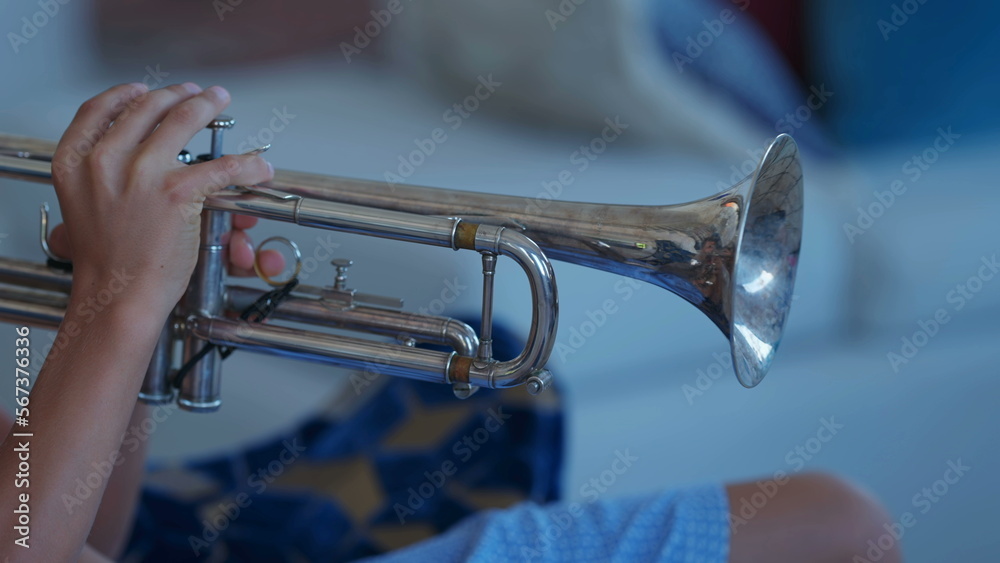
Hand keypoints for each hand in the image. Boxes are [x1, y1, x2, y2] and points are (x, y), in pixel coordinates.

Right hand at [51, 82, 275, 316]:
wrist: (116, 295)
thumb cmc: (106, 264)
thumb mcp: (84, 209)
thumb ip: (100, 180)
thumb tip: (129, 161)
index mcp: (74, 163)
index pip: (97, 111)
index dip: (124, 95)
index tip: (142, 90)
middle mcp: (103, 161)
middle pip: (145, 109)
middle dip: (175, 96)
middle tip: (193, 94)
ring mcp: (140, 173)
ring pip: (183, 121)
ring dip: (207, 107)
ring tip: (218, 101)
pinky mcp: (176, 192)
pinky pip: (222, 167)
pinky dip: (247, 166)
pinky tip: (258, 167)